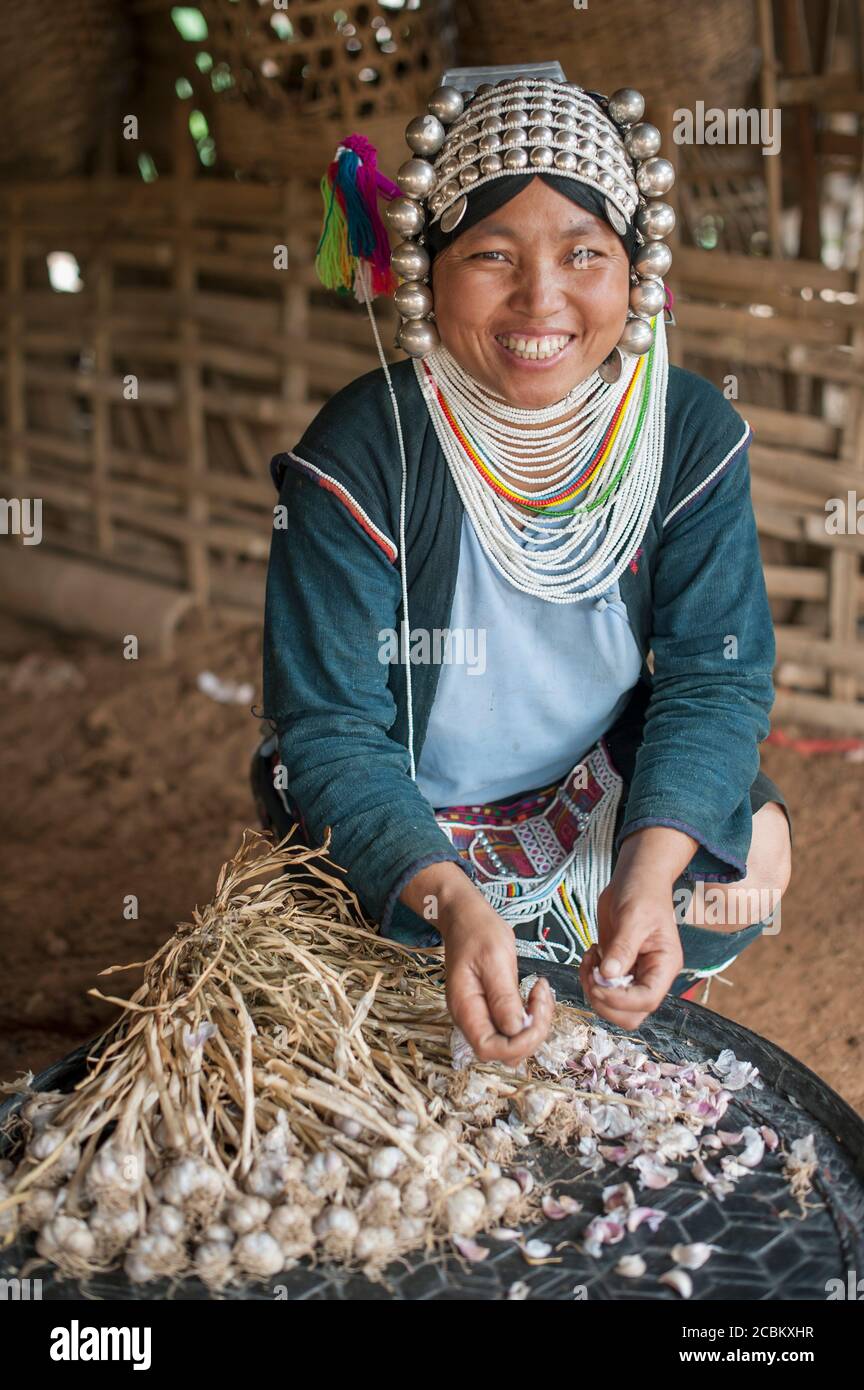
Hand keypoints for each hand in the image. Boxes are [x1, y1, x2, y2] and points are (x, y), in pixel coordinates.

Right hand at [439, 896, 554, 1064]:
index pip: (489, 1049)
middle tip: (541, 997)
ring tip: (541, 992)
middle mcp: (472, 1019)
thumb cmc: (479, 933)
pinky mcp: (493, 1009)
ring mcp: (482, 1016)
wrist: (467, 918)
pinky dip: (532, 1017)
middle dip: (532, 1033)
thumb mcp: (495, 959)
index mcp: (466, 1009)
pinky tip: (537, 993)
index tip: (533, 1013)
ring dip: (535, 1025)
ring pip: (514, 1042)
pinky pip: (515, 1027)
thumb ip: (503, 997)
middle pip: (504, 1052)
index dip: (517, 1043)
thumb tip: (516, 1030)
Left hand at [579, 874, 682, 1029]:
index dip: (619, 999)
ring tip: (589, 958)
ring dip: (594, 989)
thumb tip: (607, 976)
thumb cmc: (642, 892)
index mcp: (665, 965)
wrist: (635, 879)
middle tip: (591, 972)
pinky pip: (602, 989)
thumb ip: (622, 948)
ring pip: (614, 1006)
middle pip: (631, 1014)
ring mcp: (634, 975)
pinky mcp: (618, 970)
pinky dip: (589, 978)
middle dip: (604, 1000)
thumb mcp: (633, 917)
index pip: (647, 1000)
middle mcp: (652, 976)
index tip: (598, 981)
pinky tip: (590, 955)